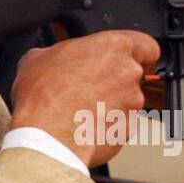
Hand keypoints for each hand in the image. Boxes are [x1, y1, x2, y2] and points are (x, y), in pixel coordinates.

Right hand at [11, 30, 160, 168]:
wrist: (47, 137)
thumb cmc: (44, 97)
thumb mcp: (37, 58)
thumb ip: (57, 52)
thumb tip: (51, 59)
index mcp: (112, 46)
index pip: (146, 44)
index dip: (138, 52)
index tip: (127, 57)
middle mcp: (128, 73)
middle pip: (133, 73)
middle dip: (114, 80)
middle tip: (87, 85)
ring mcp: (131, 104)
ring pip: (127, 101)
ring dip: (109, 103)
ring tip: (79, 109)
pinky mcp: (127, 130)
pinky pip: (119, 124)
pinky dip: (106, 125)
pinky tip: (83, 126)